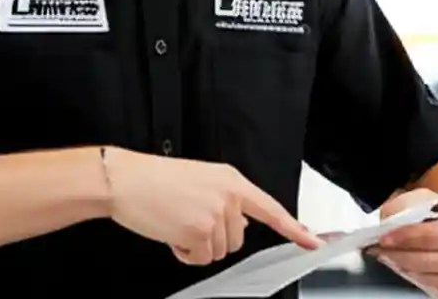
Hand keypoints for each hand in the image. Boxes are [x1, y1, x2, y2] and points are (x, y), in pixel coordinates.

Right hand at [102, 147, 322, 265]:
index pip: (269, 207)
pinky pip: (201, 259)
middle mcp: (228, 196)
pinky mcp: (200, 232)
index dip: (293, 228)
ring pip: (219, 252)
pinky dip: (184, 253)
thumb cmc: (153, 179)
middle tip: (185, 219)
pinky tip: (170, 233)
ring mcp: (216, 215)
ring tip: (174, 222)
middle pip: (237, 239)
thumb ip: (223, 200)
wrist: (124, 179)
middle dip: (213, 238)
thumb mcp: (198, 180)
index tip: (313, 242)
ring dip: (196, 246)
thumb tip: (239, 227)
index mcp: (230, 179)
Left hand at [368, 189, 437, 298]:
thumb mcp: (429, 198)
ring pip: (416, 274)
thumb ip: (406, 204)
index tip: (382, 237)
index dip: (400, 237)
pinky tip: (403, 261)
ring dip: (397, 263)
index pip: (425, 236)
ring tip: (387, 252)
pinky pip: (422, 284)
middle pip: (418, 260)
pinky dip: (408, 272)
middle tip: (376, 246)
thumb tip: (386, 220)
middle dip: (393, 252)